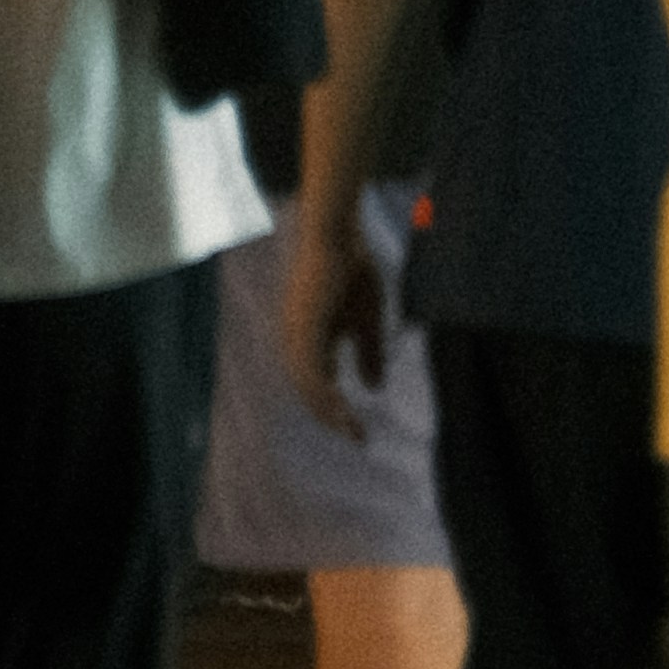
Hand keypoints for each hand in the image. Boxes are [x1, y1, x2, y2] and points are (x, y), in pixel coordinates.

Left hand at [282, 205, 394, 435]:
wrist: (338, 231)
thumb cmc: (352, 267)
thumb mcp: (367, 318)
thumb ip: (369, 352)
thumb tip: (373, 389)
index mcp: (308, 335)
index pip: (315, 382)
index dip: (334, 407)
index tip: (358, 429)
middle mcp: (295, 337)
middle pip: (307, 389)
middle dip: (331, 416)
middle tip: (357, 437)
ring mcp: (296, 331)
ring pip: (306, 385)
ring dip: (328, 411)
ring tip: (352, 430)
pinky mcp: (302, 325)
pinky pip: (309, 370)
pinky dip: (324, 394)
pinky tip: (341, 409)